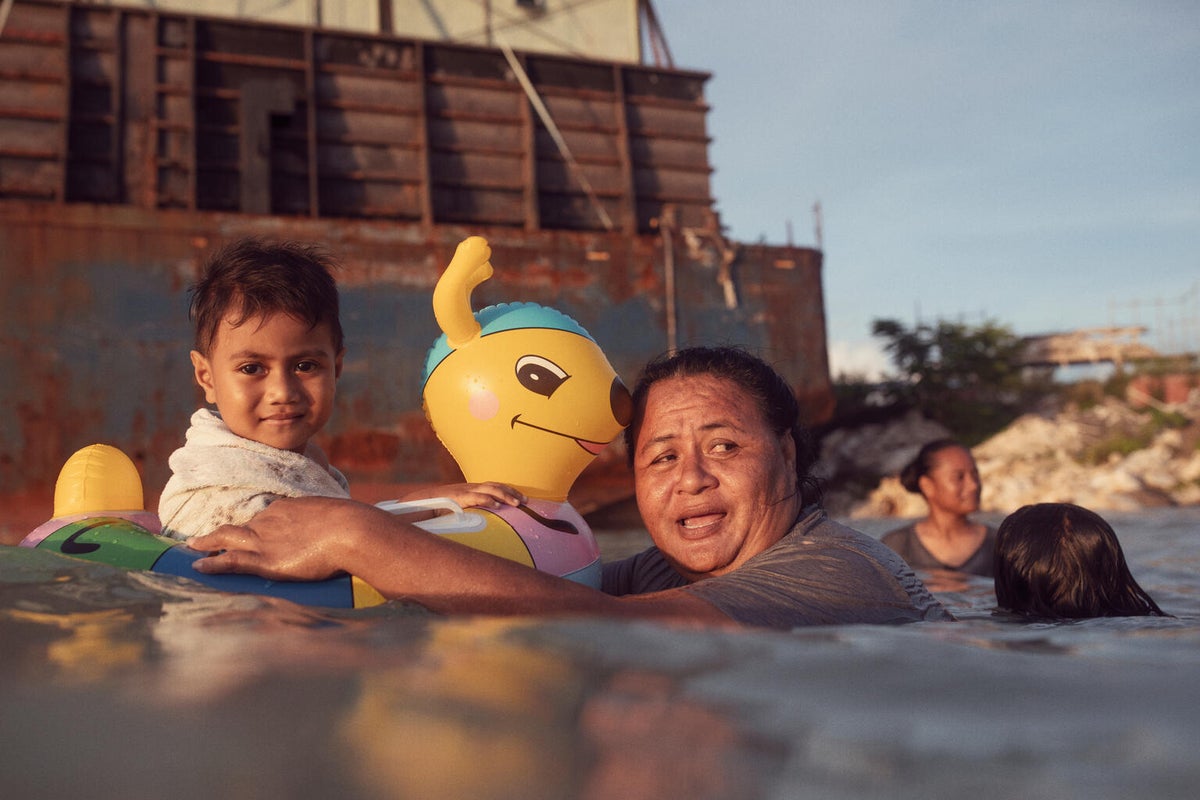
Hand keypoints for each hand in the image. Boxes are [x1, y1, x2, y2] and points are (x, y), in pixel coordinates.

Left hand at [187, 496, 366, 580]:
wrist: (350, 530)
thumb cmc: (352, 525)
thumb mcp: (335, 517)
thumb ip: (326, 524)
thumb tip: (335, 528)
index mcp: (287, 508)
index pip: (264, 517)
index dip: (253, 526)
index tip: (249, 531)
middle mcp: (270, 520)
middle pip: (241, 526)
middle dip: (221, 532)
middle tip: (204, 537)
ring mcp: (264, 540)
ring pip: (227, 538)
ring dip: (207, 542)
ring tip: (192, 546)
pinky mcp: (264, 560)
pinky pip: (230, 560)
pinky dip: (212, 562)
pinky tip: (197, 566)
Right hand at [401, 482, 525, 509]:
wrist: (422, 502)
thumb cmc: (442, 506)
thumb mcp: (461, 506)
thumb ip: (473, 509)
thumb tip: (488, 520)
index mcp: (473, 489)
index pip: (496, 486)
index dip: (510, 491)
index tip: (524, 499)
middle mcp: (471, 487)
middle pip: (496, 486)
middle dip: (512, 493)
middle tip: (525, 501)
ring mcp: (465, 491)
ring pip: (489, 490)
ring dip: (504, 496)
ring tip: (516, 504)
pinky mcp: (458, 498)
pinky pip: (475, 497)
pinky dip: (487, 500)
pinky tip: (496, 506)